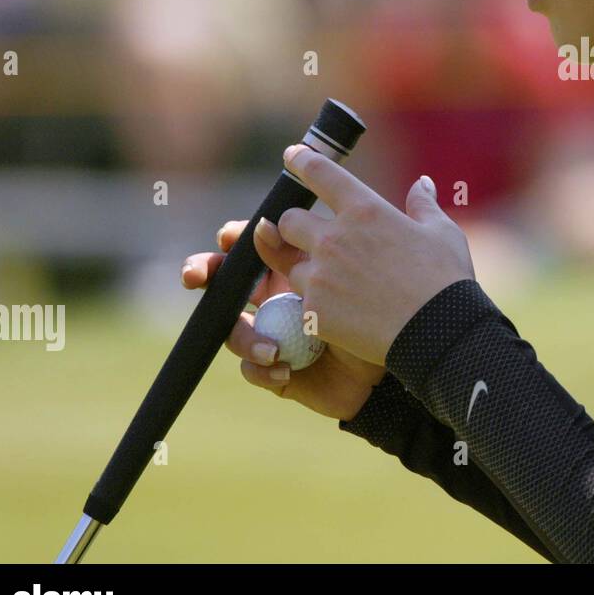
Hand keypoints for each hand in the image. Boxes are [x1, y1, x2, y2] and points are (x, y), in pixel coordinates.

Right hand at [181, 219, 387, 420]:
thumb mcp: (350, 273)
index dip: (232, 239)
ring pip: (232, 330)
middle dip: (203, 273)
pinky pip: (251, 370)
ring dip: (245, 337)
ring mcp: (271, 334)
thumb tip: (267, 224)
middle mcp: (274, 299)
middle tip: (195, 275)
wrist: (399, 360)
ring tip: (273, 349)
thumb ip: (312, 248)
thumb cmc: (383, 308)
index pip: (252, 247)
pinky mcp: (274, 370)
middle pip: (225, 283)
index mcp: (292, 268)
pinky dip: (261, 370)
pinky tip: (284, 370)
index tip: (226, 235)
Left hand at [270, 145, 475, 366]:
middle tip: (309, 235)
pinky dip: (316, 302)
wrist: (438, 333)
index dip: (302, 160)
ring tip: (331, 281)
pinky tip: (339, 309)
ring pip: (289, 264)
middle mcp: (334, 237)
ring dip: (304, 267)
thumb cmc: (445, 279)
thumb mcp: (442, 233)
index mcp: (364, 210)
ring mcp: (320, 275)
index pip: (320, 173)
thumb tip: (422, 183)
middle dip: (295, 226)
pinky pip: (301, 300)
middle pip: (288, 220)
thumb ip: (423, 205)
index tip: (293, 156)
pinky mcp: (314, 311)